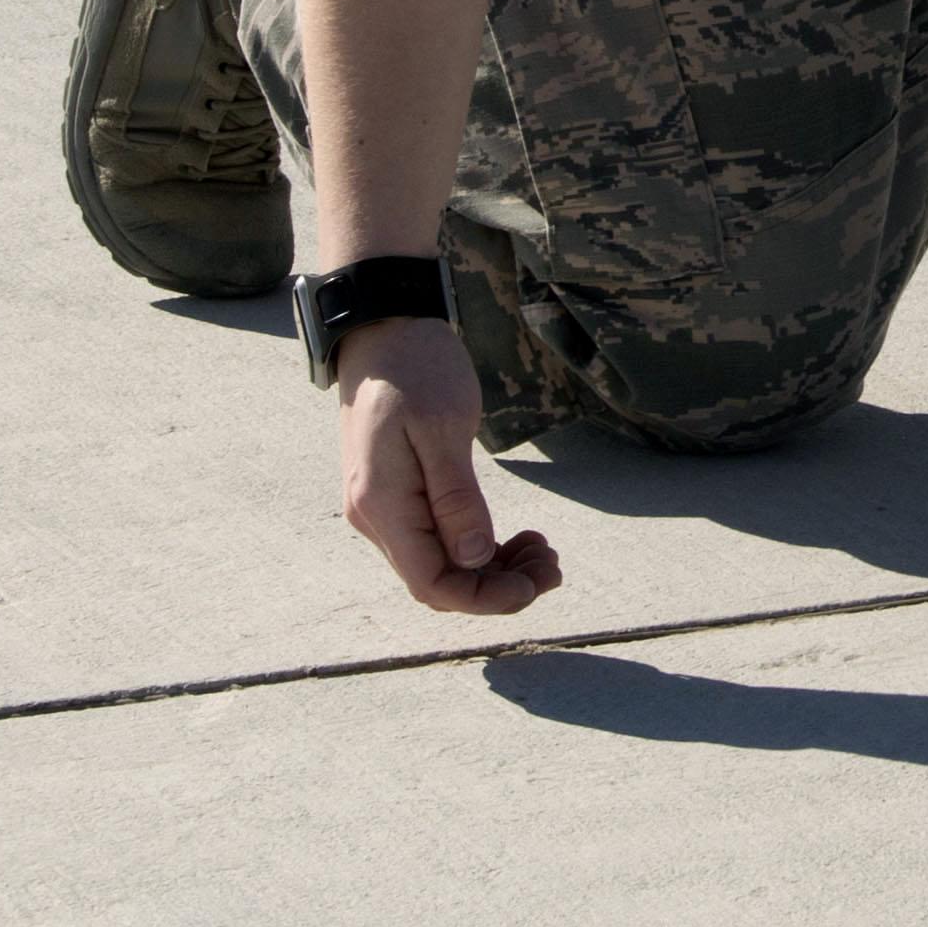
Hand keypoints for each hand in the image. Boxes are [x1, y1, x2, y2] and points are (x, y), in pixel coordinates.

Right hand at [331, 320, 560, 617]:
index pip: (433, 585)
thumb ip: (457, 498)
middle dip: (498, 586)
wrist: (385, 326)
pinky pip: (436, 541)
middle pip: (438, 582)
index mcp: (383, 504)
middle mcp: (374, 517)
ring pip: (439, 565)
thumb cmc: (416, 367)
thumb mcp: (445, 426)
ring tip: (542, 549)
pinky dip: (476, 546)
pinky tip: (513, 537)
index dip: (485, 599)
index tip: (534, 585)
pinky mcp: (396, 496)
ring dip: (492, 569)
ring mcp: (381, 508)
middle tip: (553, 564)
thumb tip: (475, 559)